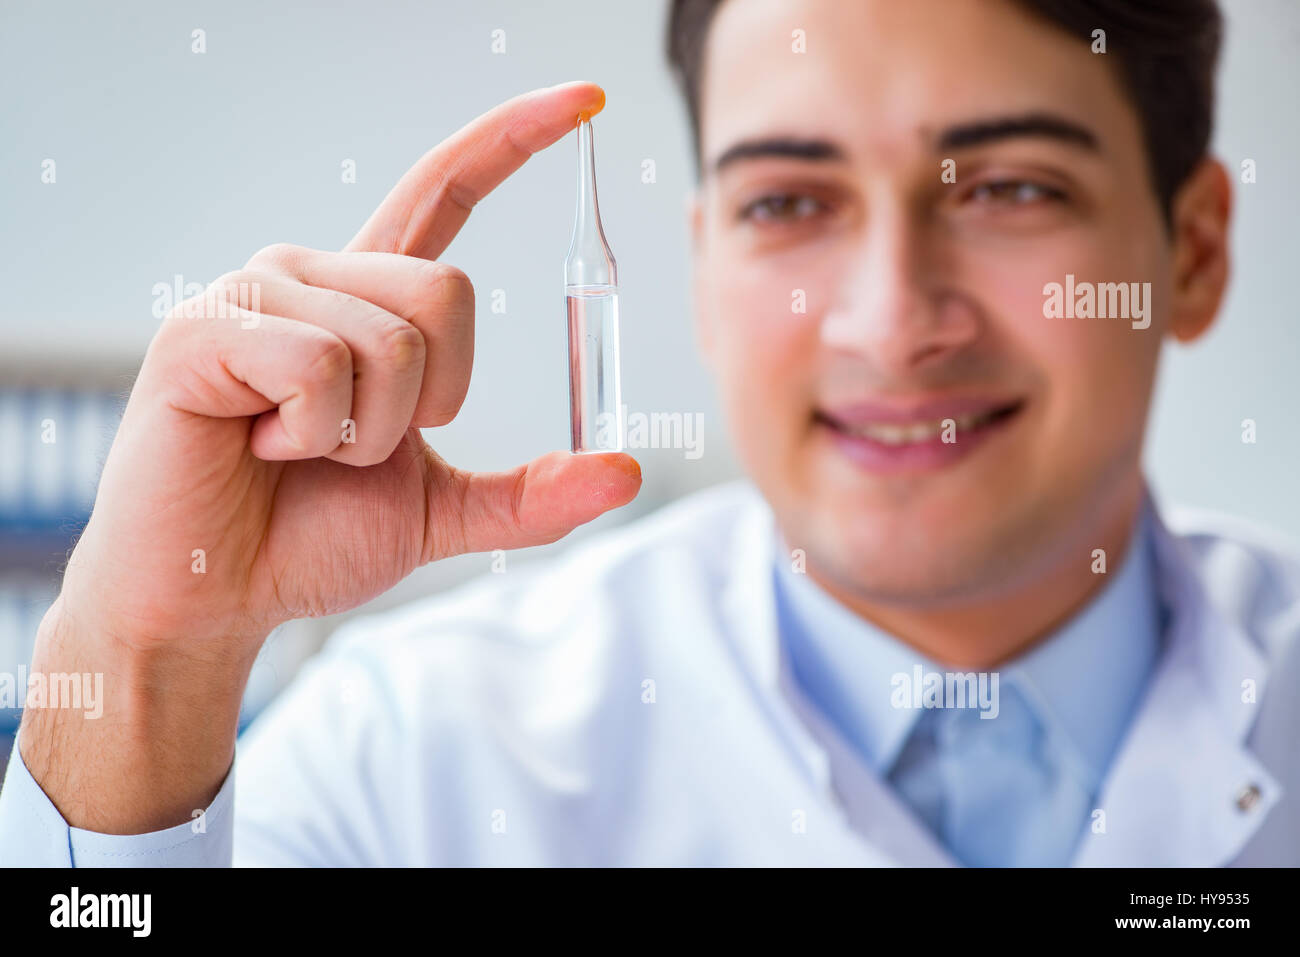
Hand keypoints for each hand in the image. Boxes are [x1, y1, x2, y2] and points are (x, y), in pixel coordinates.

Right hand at [65, 81, 638, 652]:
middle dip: (426, 402)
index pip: (446, 192)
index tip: (585, 98)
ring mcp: (255, 293)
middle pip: (447, 292)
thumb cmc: (309, 536)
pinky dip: (311, 434)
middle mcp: (313, 274)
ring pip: (389, 339)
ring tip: (296, 451)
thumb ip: (530, 494)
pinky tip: (258, 446)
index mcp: (367, 300)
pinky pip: (320, 364)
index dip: (513, 140)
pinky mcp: (203, 329)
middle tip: (351, 447)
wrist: (218, 594)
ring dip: (366, 433)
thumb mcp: (440, 512)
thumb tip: (626, 473)